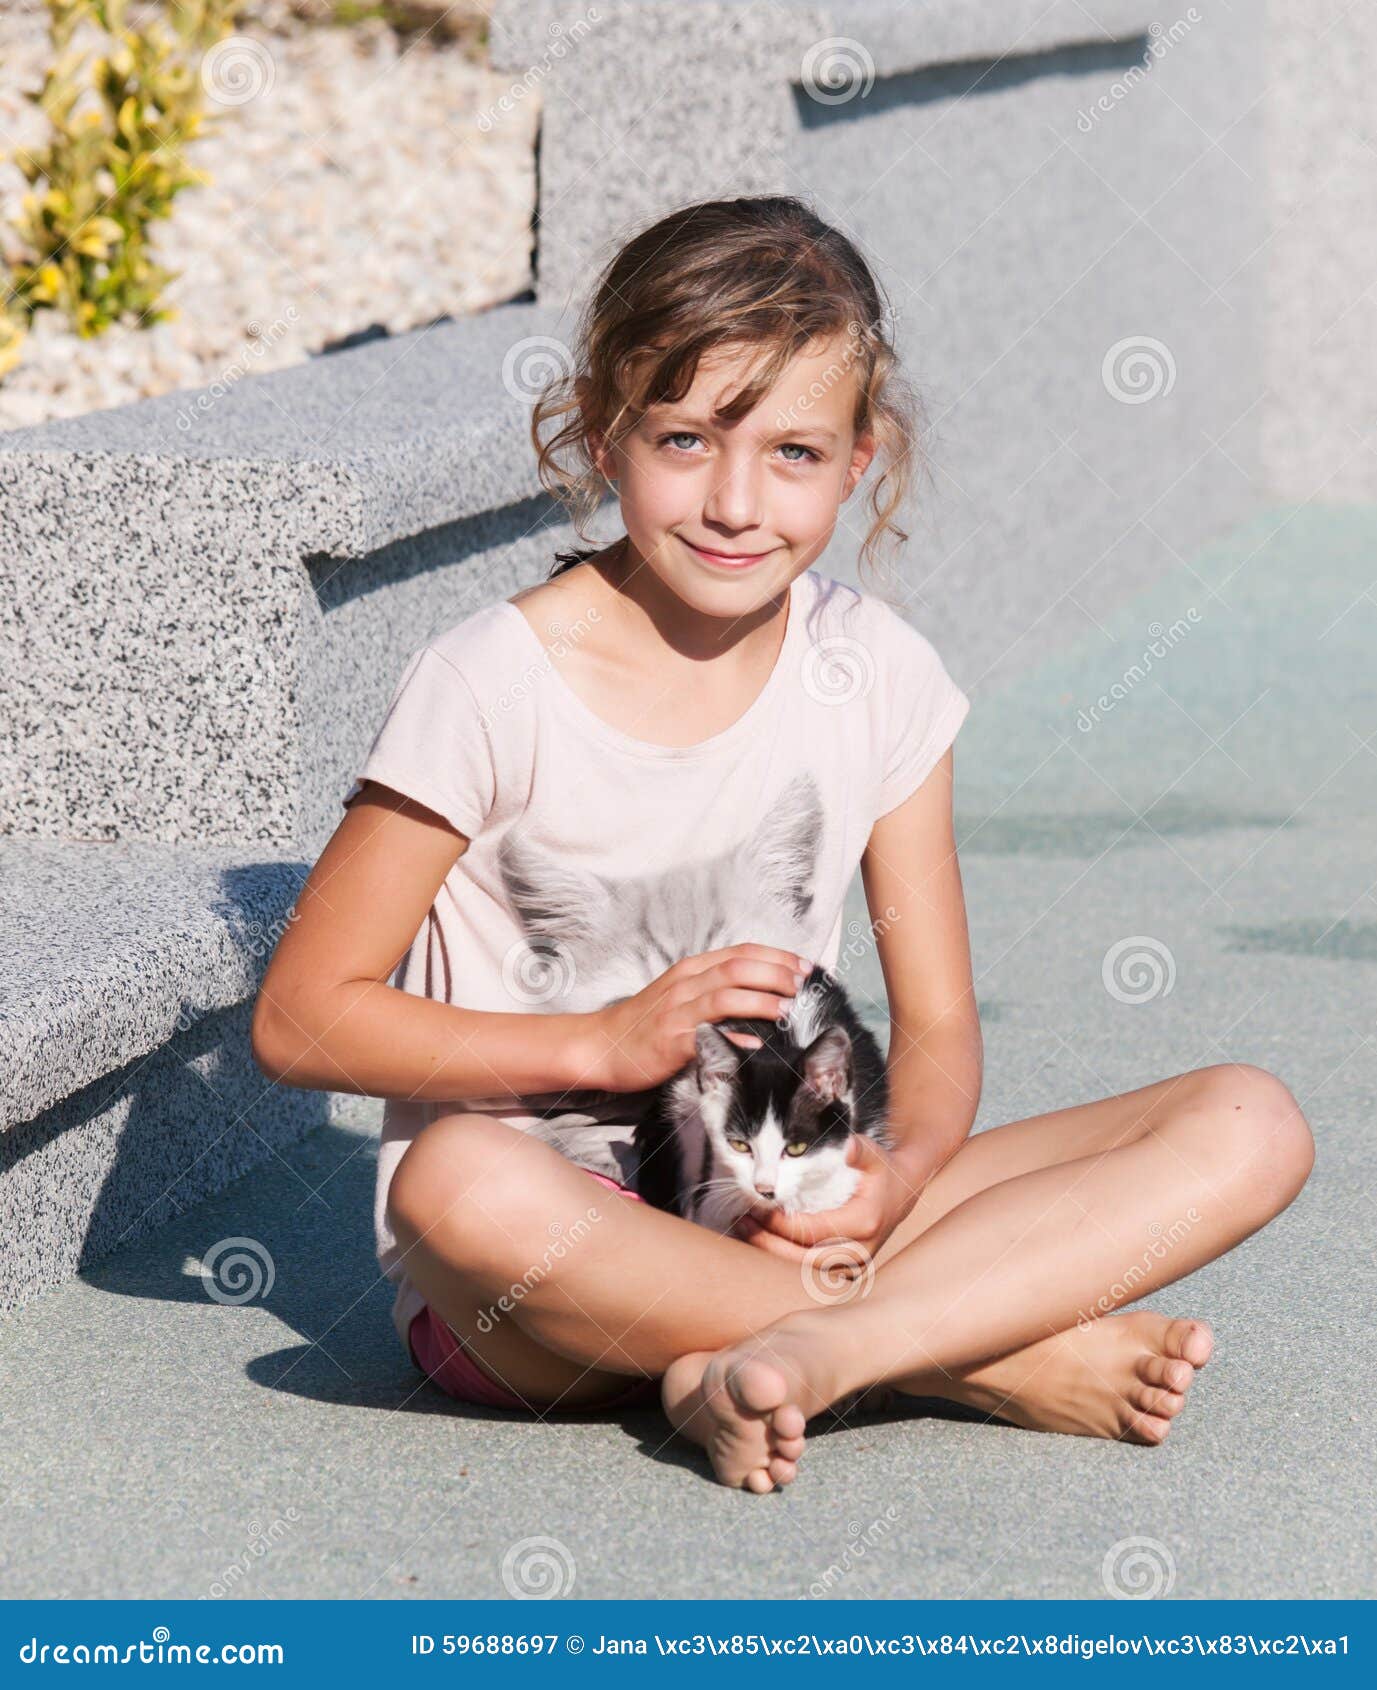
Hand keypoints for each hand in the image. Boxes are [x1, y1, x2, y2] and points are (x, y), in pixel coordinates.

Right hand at [583, 943, 810, 1091]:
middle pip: (739, 967)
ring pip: (727, 994)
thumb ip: (715, 991)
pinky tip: (755, 1043)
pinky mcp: (670, 1039)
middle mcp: (686, 983)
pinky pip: (707, 1034)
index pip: (741, 952)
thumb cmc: (646, 1023)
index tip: (803, 966)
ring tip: (789, 1009)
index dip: (777, 956)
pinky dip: (734, 1035)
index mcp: (691, 969)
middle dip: (777, 973)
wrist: (602, 1045)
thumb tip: (761, 994)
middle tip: (803, 986)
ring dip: (763, 1000)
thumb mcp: (681, 996)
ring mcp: (677, 1010)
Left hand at [732, 1135, 921, 1266]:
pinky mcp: (846, 1269)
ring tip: (746, 1231)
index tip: (758, 1207)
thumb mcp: (874, 1156)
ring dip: (773, 1253)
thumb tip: (847, 1146)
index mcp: (864, 1223)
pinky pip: (810, 1269)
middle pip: (804, 1259)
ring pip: (804, 1269)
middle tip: (742, 1222)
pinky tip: (763, 1240)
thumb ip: (859, 1149)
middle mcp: (860, 1251)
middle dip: (769, 1243)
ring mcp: (854, 1265)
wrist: (902, 1193)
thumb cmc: (882, 1171)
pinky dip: (785, 1257)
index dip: (781, 1223)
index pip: (812, 1231)